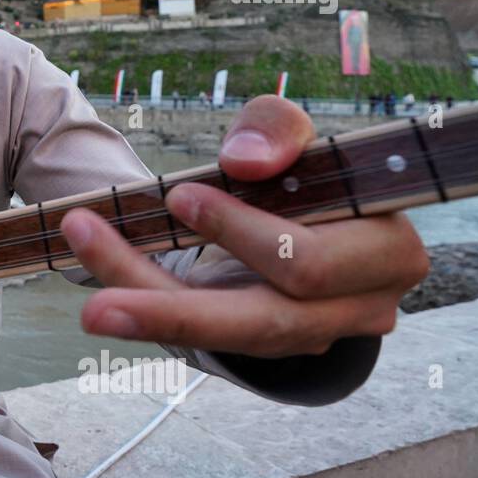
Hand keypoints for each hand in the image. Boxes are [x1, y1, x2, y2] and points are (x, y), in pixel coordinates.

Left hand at [60, 95, 429, 357]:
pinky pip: (202, 335)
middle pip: (269, 321)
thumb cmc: (303, 173)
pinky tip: (103, 294)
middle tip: (99, 284)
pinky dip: (149, 308)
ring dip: (151, 316)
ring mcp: (313, 337)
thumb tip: (244, 162)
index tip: (178, 194)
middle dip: (181, 306)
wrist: (303, 220)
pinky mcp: (264, 347)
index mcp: (386, 252)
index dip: (244, 233)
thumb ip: (275, 129)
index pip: (313, 261)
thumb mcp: (291, 135)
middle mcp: (359, 309)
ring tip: (91, 308)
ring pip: (229, 340)